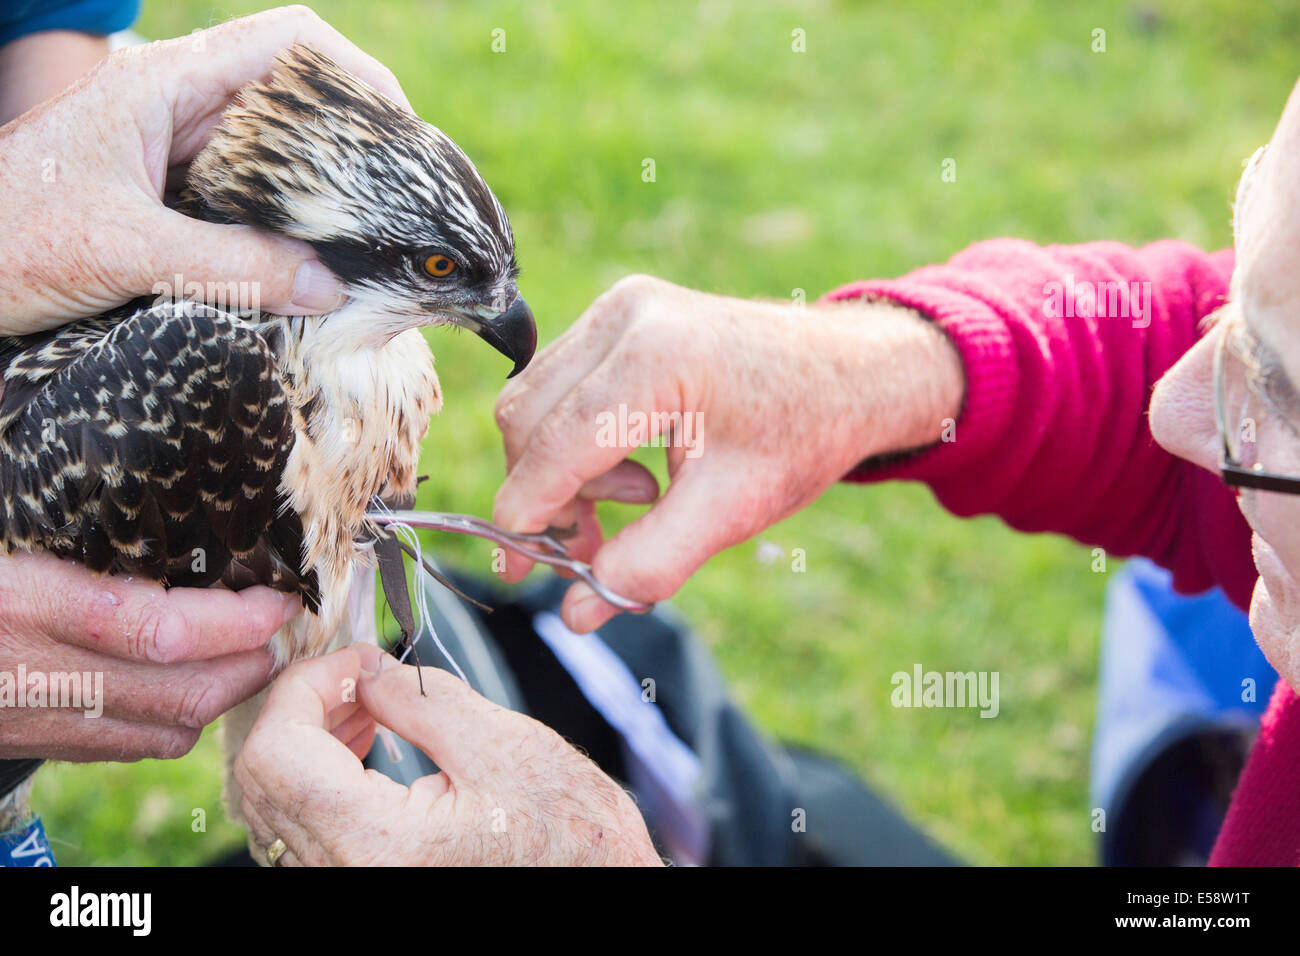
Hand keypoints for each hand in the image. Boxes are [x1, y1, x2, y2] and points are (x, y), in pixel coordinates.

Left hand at [0, 5, 411, 333]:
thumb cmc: (11, 240)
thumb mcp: (123, 250)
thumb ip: (228, 268)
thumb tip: (330, 285)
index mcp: (163, 84)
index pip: (287, 44)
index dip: (355, 75)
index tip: (401, 130)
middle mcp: (179, 109)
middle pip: (297, 101)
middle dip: (355, 143)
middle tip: (402, 199)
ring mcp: (180, 154)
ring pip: (280, 156)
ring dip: (327, 193)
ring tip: (374, 236)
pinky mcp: (178, 199)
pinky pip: (256, 202)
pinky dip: (294, 229)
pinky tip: (318, 264)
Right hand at [0, 551, 297, 761]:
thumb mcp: (2, 529)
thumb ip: (68, 526)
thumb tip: (153, 485)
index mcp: (21, 604)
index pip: (155, 629)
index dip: (232, 620)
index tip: (276, 596)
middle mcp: (31, 672)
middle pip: (177, 693)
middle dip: (249, 663)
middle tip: (280, 624)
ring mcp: (33, 715)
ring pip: (163, 730)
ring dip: (224, 695)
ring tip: (252, 651)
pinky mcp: (32, 741)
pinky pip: (129, 748)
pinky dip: (178, 720)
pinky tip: (193, 682)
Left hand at [236, 644, 662, 865]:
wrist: (600, 895)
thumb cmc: (574, 840)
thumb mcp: (505, 748)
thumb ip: (421, 701)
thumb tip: (366, 671)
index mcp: (375, 846)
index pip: (277, 751)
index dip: (305, 686)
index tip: (355, 658)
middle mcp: (343, 881)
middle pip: (260, 780)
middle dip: (302, 707)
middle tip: (363, 674)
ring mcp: (345, 891)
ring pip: (272, 807)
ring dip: (307, 741)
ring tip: (371, 707)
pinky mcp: (358, 889)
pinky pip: (301, 834)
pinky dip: (319, 780)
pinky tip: (369, 750)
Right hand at [491, 274, 963, 632]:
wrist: (854, 372)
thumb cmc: (804, 433)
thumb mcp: (733, 510)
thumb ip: (649, 564)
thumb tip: (576, 613)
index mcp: (657, 356)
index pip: (553, 446)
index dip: (527, 517)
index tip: (518, 574)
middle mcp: (626, 316)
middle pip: (527, 420)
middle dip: (547, 498)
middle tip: (591, 554)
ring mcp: (620, 307)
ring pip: (535, 403)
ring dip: (562, 472)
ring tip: (639, 505)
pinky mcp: (621, 315)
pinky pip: (561, 386)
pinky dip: (576, 442)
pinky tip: (636, 472)